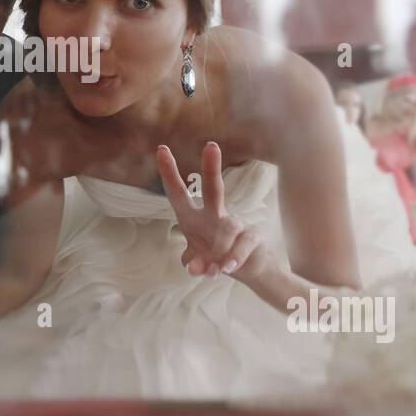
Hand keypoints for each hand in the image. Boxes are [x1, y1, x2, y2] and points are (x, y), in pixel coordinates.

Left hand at [155, 142, 269, 280]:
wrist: (249, 270)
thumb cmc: (216, 258)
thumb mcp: (199, 262)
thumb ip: (194, 263)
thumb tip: (194, 268)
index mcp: (193, 218)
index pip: (179, 194)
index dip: (169, 174)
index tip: (162, 149)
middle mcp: (214, 216)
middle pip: (214, 188)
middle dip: (211, 168)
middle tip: (211, 145)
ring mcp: (236, 224)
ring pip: (230, 226)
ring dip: (221, 248)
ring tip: (217, 270)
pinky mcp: (253, 235)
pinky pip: (245, 242)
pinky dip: (235, 256)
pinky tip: (228, 269)